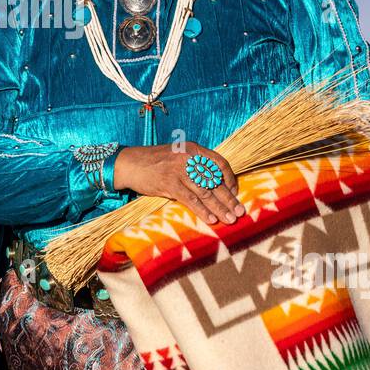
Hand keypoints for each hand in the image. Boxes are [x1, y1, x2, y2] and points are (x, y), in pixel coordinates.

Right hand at [113, 143, 244, 225]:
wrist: (129, 163)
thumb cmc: (154, 162)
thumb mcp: (177, 156)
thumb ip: (194, 165)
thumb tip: (213, 184)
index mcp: (193, 149)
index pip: (220, 163)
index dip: (230, 179)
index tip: (235, 192)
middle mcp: (189, 158)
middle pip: (215, 180)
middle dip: (229, 198)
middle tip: (240, 212)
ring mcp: (179, 170)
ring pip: (206, 192)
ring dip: (220, 208)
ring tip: (230, 219)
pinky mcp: (169, 183)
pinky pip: (191, 200)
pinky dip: (203, 211)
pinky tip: (212, 219)